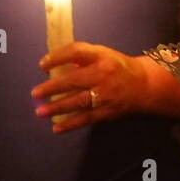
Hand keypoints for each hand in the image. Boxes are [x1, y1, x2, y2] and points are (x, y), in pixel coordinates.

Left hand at [31, 41, 149, 134]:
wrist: (144, 85)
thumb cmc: (117, 67)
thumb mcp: (103, 55)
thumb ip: (82, 58)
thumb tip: (54, 65)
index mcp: (101, 56)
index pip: (76, 52)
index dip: (57, 57)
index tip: (42, 65)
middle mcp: (103, 74)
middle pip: (73, 80)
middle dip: (52, 87)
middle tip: (35, 93)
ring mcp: (105, 94)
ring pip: (78, 102)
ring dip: (57, 108)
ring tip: (40, 112)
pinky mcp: (107, 111)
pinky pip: (86, 118)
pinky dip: (70, 124)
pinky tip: (56, 128)